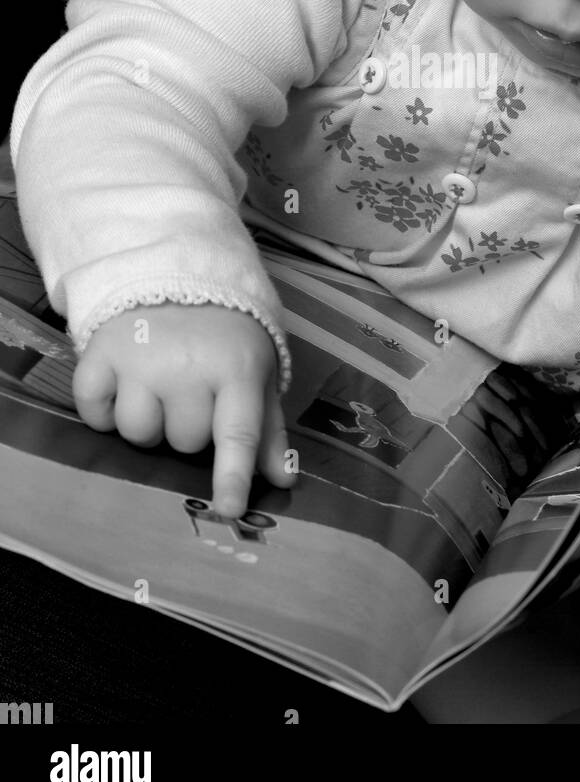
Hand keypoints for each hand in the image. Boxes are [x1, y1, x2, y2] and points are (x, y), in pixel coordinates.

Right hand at [72, 302, 294, 518]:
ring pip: (139, 434)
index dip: (232, 475)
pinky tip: (122, 385)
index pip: (237, 432)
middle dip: (187, 428)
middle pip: (183, 441)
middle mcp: (187, 365)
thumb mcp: (257, 370)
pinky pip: (94, 412)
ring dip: (148, 422)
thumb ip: (267, 428)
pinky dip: (103, 410)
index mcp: (237, 368)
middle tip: (191, 390)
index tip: (229, 509)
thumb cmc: (224, 332)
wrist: (175, 271)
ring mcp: (140, 360)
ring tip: (158, 385)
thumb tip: (282, 482)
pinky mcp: (99, 353)